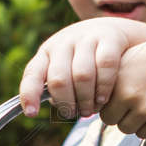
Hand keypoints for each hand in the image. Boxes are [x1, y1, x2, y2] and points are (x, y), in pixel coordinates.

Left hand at [18, 19, 145, 120]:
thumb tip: (52, 107)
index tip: (31, 113)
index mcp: (48, 52)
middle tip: (74, 114)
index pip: (33, 73)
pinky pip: (105, 65)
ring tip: (90, 110)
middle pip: (59, 79)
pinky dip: (103, 87)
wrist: (115, 32)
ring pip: (82, 75)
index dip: (30, 94)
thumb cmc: (86, 59)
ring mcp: (87, 38)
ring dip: (86, 99)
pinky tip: (103, 99)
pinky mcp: (110, 38)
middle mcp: (64, 42)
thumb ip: (57, 86)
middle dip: (66, 103)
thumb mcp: (66, 67)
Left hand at [97, 35, 145, 138]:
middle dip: (122, 114)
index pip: (101, 110)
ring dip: (136, 121)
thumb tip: (90, 103)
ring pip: (129, 129)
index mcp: (116, 83)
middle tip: (136, 99)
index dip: (111, 104)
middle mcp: (130, 98)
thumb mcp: (125, 61)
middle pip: (113, 122)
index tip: (122, 96)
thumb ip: (106, 82)